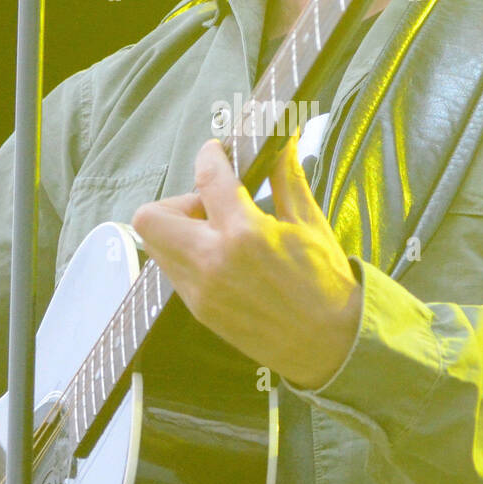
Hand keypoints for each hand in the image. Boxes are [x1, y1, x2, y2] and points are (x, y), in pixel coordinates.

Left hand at [130, 135, 362, 389]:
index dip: (209, 155)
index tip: (216, 151)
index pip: (207, 178)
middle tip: (209, 207)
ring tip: (216, 233)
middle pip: (150, 218)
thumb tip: (281, 138)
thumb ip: (286, 177)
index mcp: (245, 234)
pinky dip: (187, 255)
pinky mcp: (198, 310)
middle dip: (175, 202)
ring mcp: (200, 290)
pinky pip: (173, 271)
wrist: (331, 345)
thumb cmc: (326, 282)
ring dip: (178, 230)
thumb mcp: (309, 223)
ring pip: (156, 246)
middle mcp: (212, 262)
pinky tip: (220, 258)